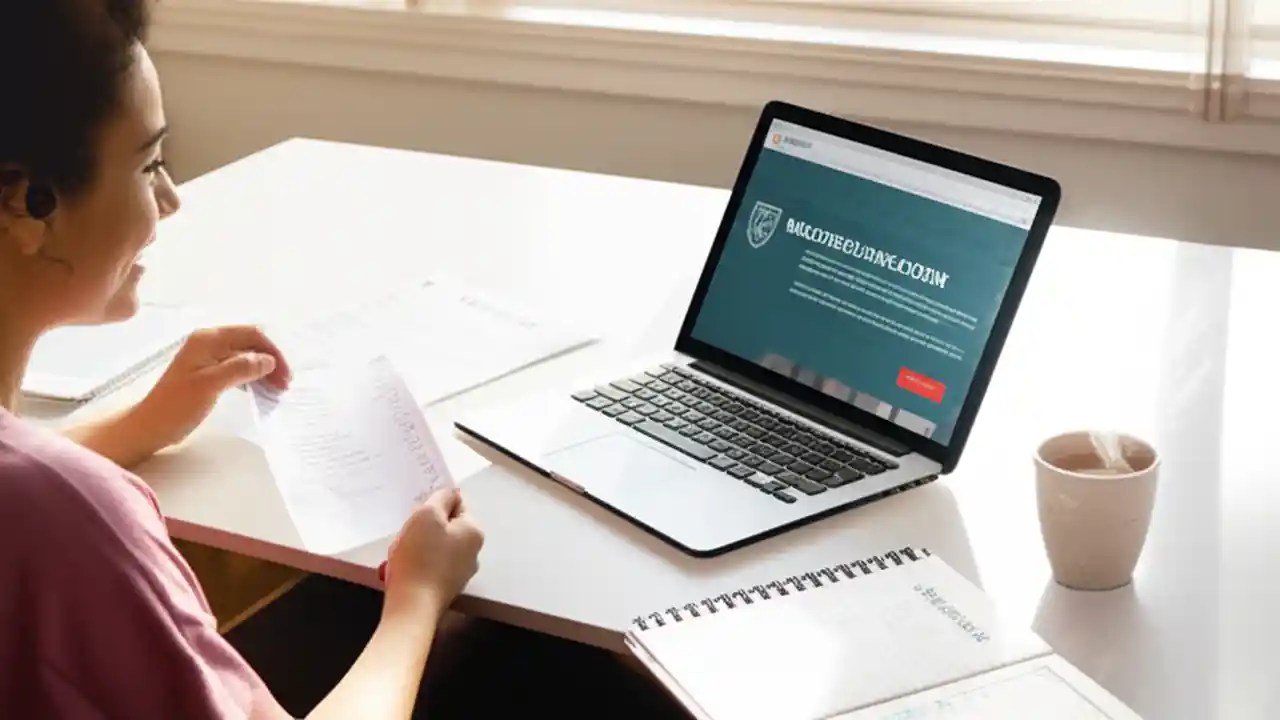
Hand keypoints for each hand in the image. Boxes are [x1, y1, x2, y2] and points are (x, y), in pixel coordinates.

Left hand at [134, 325, 291, 450]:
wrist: (150, 427)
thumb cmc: (177, 406)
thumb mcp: (211, 385)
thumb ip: (241, 367)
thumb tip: (268, 360)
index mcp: (208, 339)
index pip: (252, 335)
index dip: (273, 352)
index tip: (285, 377)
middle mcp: (209, 342)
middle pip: (251, 343)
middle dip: (271, 361)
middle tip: (284, 387)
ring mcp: (208, 357)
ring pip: (246, 356)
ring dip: (264, 370)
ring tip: (276, 390)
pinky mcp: (208, 372)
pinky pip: (238, 368)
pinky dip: (252, 377)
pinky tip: (259, 390)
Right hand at [382, 487, 483, 617]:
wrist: (412, 606)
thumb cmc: (420, 556)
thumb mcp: (427, 515)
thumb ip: (440, 499)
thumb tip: (449, 494)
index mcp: (474, 532)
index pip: (457, 504)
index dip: (435, 504)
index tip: (418, 513)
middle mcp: (472, 552)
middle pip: (444, 527)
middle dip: (421, 528)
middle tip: (406, 535)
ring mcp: (459, 572)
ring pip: (433, 547)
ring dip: (413, 546)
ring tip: (399, 555)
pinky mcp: (444, 587)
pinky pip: (427, 566)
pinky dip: (413, 564)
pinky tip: (400, 570)